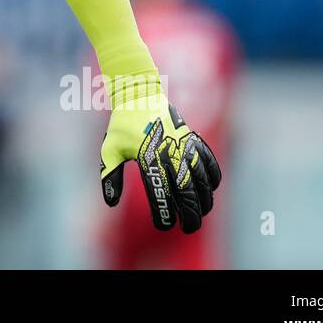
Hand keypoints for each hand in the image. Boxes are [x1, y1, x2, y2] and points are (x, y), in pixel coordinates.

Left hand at [100, 87, 221, 232]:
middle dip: (191, 213)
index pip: (159, 192)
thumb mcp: (109, 149)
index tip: (165, 226)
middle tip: (189, 227)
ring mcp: (183, 145)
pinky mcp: (192, 138)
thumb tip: (110, 203)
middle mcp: (169, 153)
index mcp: (147, 158)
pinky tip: (210, 189)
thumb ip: (110, 176)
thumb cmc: (122, 124)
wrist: (139, 95)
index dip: (164, 212)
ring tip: (201, 212)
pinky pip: (208, 161)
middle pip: (186, 191)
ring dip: (204, 199)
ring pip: (202, 179)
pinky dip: (213, 176)